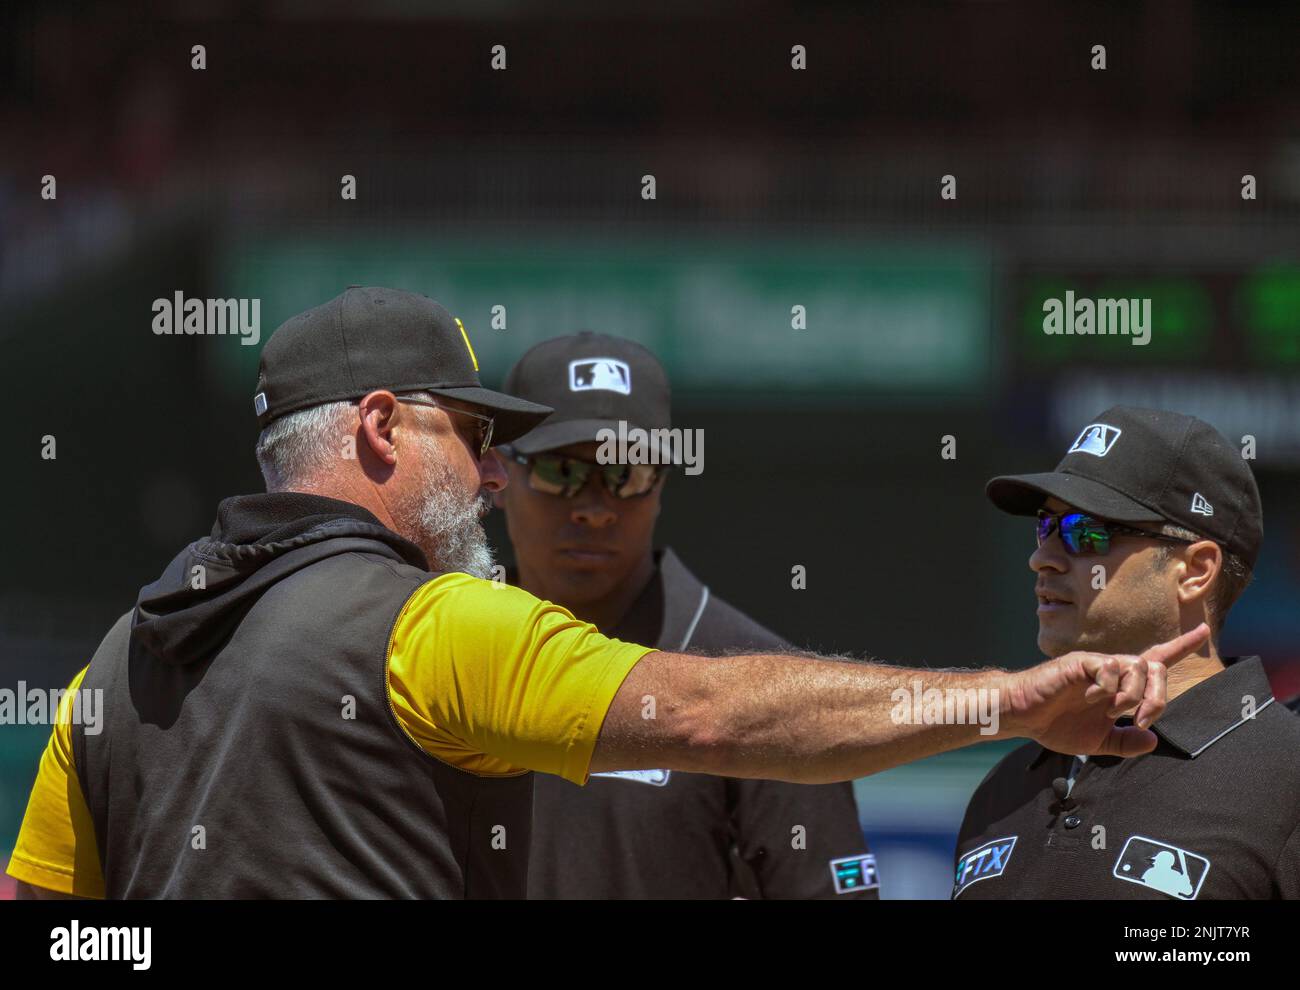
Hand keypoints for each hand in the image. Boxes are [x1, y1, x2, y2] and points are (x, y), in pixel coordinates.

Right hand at [1001, 624, 1209, 756]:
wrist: (1022, 716)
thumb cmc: (1054, 724)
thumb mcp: (1097, 742)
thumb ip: (1125, 742)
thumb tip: (1152, 741)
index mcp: (1118, 685)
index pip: (1155, 660)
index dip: (1181, 646)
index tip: (1204, 631)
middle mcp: (1111, 669)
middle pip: (1154, 666)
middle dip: (1158, 695)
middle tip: (1141, 719)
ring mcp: (1097, 664)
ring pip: (1137, 667)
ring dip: (1131, 696)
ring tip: (1108, 710)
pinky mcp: (1080, 663)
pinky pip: (1110, 669)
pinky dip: (1107, 690)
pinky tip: (1090, 699)